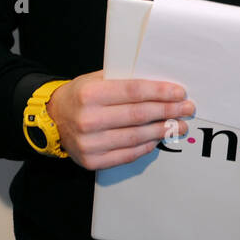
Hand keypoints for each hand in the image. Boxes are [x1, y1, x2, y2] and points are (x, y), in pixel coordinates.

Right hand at [46, 70, 193, 170]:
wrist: (52, 120)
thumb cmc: (80, 96)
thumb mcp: (96, 79)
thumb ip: (124, 80)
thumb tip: (161, 85)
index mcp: (90, 94)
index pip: (134, 91)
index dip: (160, 92)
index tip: (180, 92)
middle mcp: (88, 119)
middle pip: (139, 115)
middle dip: (168, 111)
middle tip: (187, 108)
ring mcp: (89, 143)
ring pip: (136, 136)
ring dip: (163, 130)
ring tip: (179, 125)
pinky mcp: (91, 160)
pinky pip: (127, 154)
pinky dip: (147, 146)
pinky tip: (159, 138)